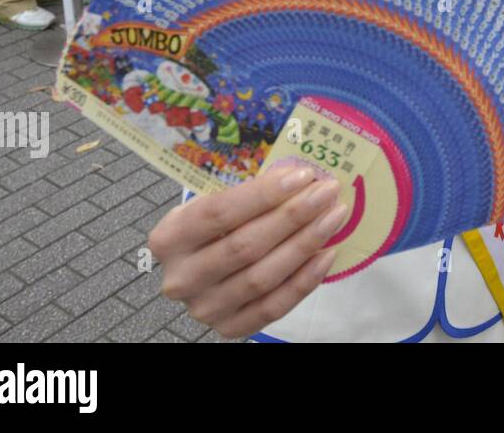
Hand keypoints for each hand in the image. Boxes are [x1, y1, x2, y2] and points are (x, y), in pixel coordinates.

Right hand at [149, 163, 349, 338]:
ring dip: (305, 244)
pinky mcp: (229, 328)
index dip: (264, 194)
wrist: (201, 269)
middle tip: (327, 192)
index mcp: (169, 238)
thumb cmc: (215, 228)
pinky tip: (327, 253)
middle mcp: (181, 277)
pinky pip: (273, 306)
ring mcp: (204, 308)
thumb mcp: (217, 203)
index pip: (219, 213)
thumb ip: (251, 192)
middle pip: (244, 246)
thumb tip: (303, 177)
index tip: (303, 176)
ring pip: (261, 277)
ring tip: (334, 216)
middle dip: (293, 216)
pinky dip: (305, 280)